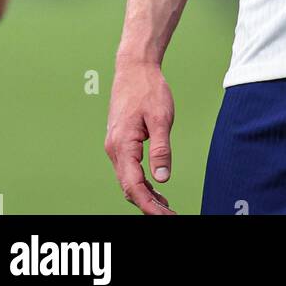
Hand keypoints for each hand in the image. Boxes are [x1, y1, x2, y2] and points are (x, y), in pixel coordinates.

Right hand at [105, 60, 176, 214]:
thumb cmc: (148, 89)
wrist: (134, 68)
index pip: (133, 186)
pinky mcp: (121, 143)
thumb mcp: (161, 118)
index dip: (148, 206)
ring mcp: (116, 146)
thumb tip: (163, 178)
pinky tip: (157, 188)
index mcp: (122, 145)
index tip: (164, 217)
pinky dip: (142, 183)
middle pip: (129, 187)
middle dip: (148, 206)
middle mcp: (114, 149)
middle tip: (170, 216)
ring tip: (166, 208)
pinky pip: (129, 170)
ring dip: (145, 196)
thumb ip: (161, 149)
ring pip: (128, 180)